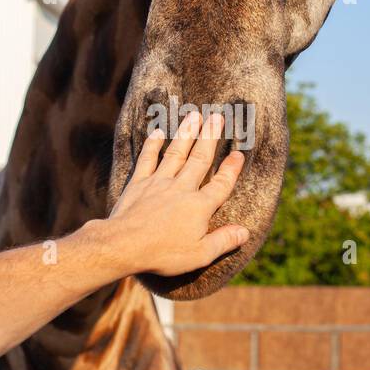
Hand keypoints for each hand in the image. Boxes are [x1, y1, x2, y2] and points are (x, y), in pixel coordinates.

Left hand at [104, 110, 249, 276]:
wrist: (123, 245)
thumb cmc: (163, 253)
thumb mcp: (200, 254)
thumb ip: (224, 241)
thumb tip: (245, 232)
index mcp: (199, 206)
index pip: (221, 184)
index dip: (231, 169)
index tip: (238, 153)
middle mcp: (182, 188)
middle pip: (200, 159)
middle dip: (210, 137)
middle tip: (217, 116)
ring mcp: (159, 183)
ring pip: (176, 153)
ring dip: (186, 133)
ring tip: (194, 115)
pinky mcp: (138, 183)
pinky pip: (147, 159)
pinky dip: (153, 145)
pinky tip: (158, 132)